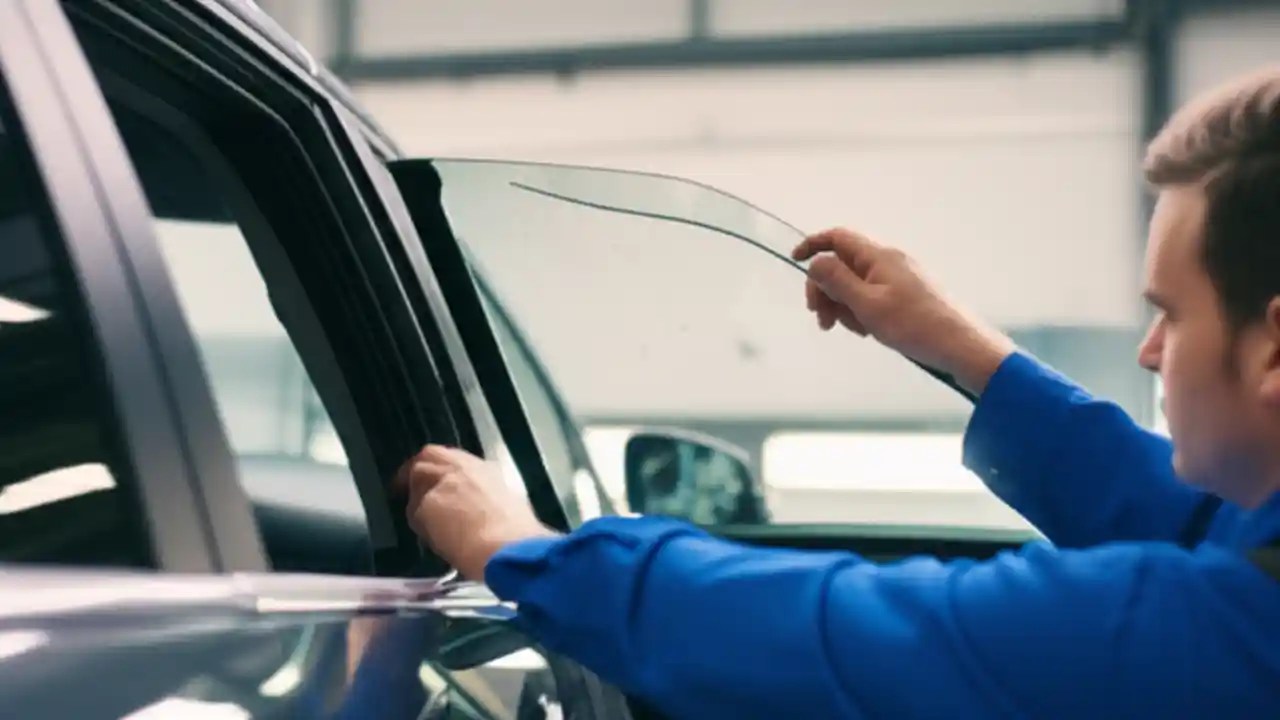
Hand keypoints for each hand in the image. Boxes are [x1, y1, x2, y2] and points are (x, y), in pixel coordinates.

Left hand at [398, 445, 554, 581]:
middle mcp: (463, 469)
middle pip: (431, 455)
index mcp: (487, 470)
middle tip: (405, 484)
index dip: (443, 468)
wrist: (507, 548)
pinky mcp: (426, 504)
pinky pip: (415, 511)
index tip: (438, 480)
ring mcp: (443, 483)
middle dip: (417, 468)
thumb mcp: (510, 507)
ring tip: (417, 515)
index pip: (456, 459)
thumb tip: (478, 511)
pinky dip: (419, 522)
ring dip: (416, 494)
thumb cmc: (517, 537)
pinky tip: (429, 538)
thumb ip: (488, 500)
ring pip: (419, 476)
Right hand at [793, 227, 1014, 393]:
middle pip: (843, 265)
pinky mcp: (908, 295)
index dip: (813, 245)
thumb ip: (837, 281)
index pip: (838, 238)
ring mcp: (900, 279)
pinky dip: (863, 311)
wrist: (962, 346)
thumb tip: (815, 262)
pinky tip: (871, 331)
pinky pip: (873, 296)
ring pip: (856, 285)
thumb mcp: (867, 305)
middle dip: (826, 290)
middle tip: (822, 321)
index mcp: (879, 257)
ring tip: (857, 331)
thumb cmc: (915, 325)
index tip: (794, 261)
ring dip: (845, 306)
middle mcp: (889, 262)